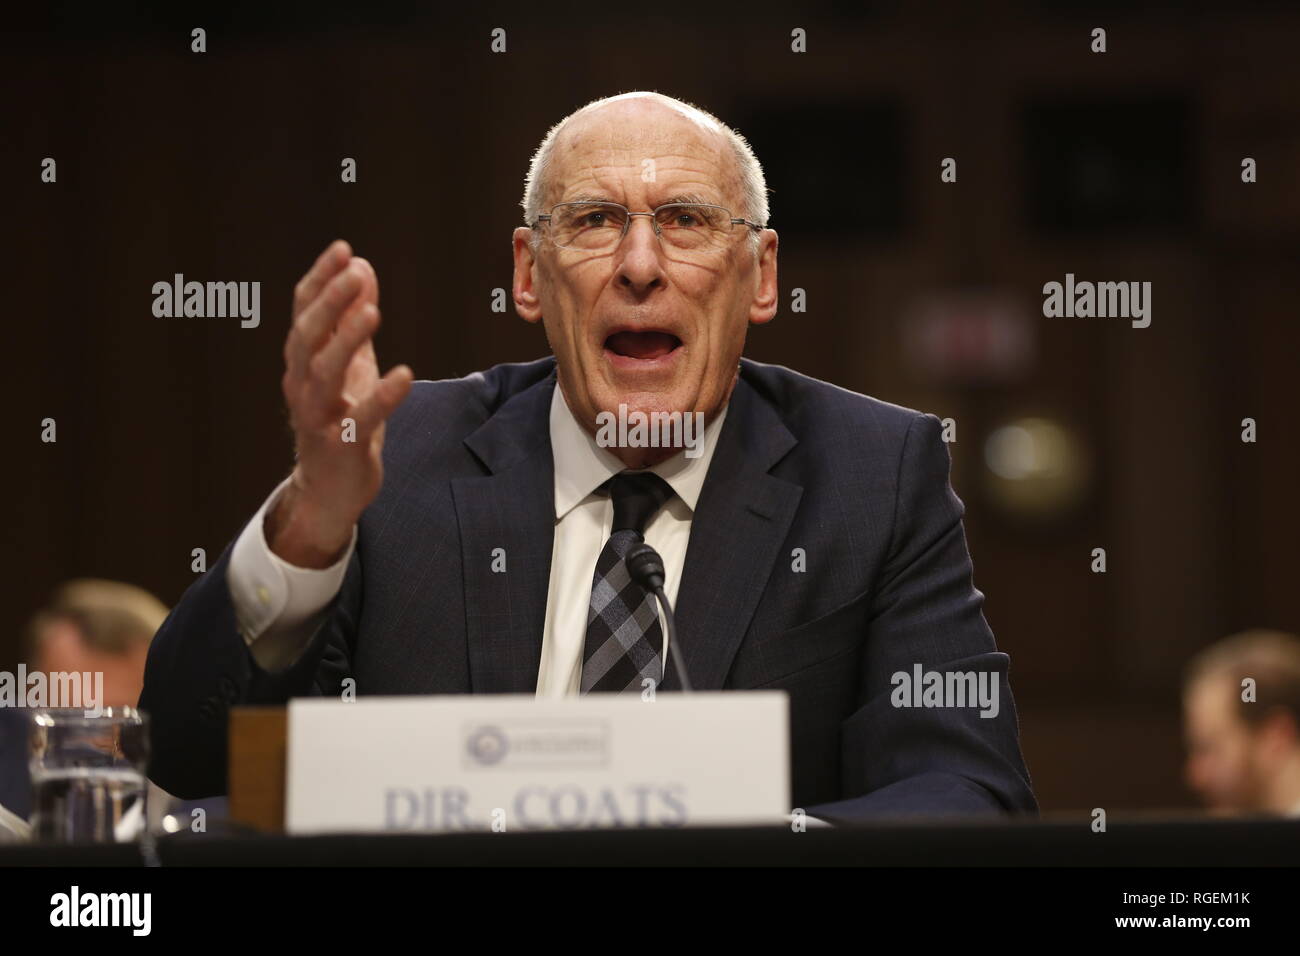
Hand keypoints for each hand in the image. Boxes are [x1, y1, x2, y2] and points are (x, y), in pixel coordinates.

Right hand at [266, 240, 412, 567]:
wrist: (330, 487)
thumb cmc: (340, 417)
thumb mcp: (349, 364)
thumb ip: (352, 319)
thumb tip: (362, 269)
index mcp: (302, 360)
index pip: (303, 311)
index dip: (321, 279)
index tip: (343, 249)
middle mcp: (302, 384)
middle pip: (307, 337)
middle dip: (330, 302)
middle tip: (354, 272)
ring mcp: (317, 416)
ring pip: (323, 374)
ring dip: (346, 341)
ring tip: (372, 313)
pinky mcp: (341, 444)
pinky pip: (359, 418)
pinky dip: (381, 396)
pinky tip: (404, 374)